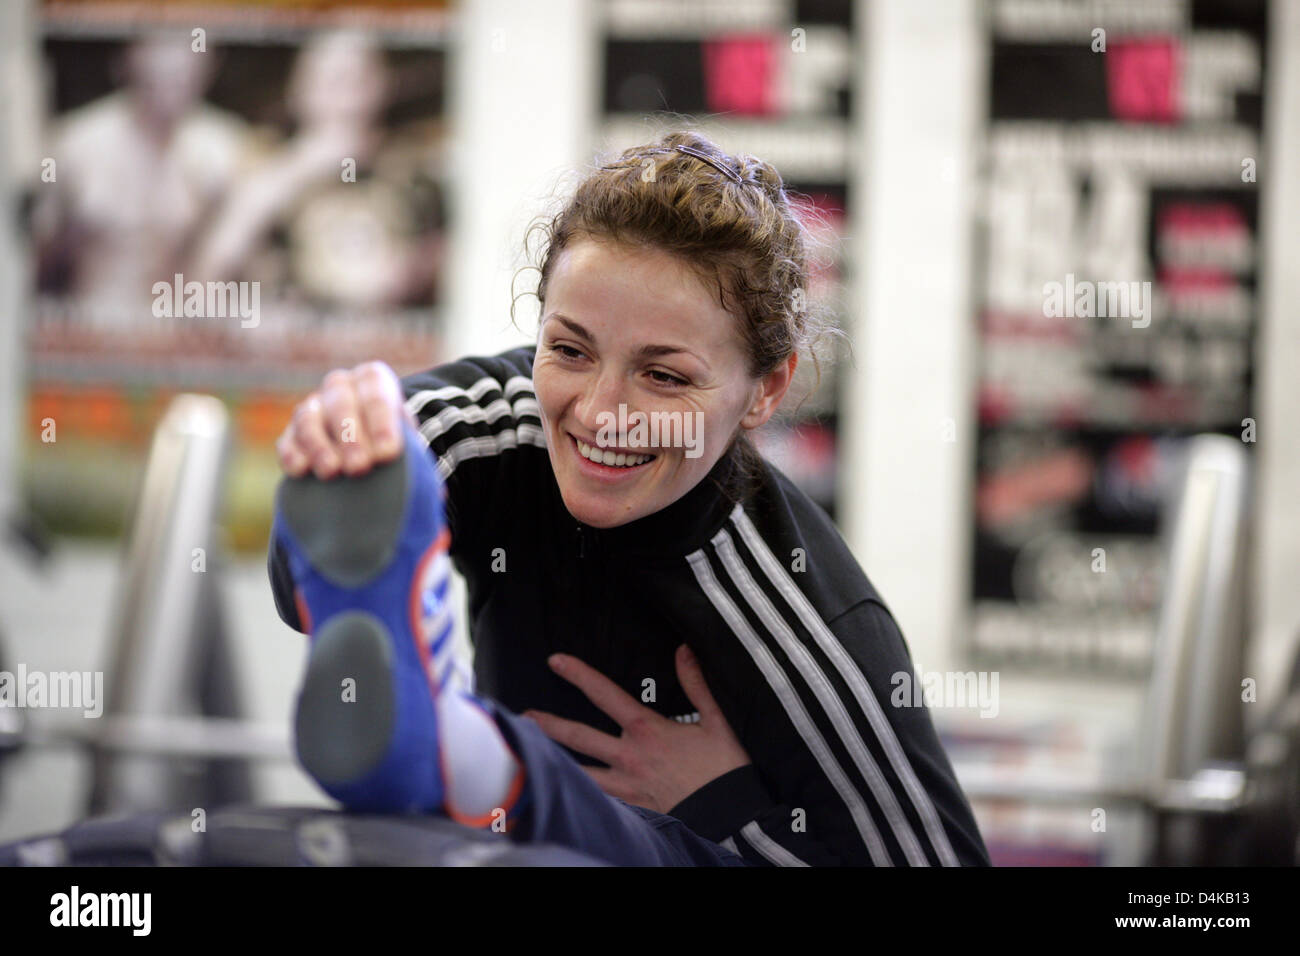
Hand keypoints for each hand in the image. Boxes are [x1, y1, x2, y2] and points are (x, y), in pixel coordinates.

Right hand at [276, 360, 416, 478]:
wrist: (367, 447)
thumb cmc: (392, 443)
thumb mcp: (408, 443)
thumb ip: (417, 460)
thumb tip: (436, 497)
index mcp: (373, 380)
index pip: (376, 393)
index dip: (382, 422)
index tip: (387, 454)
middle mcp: (339, 387)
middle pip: (340, 403)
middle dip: (350, 436)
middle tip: (359, 467)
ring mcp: (312, 407)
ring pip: (308, 419)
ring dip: (319, 446)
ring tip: (331, 472)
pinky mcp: (290, 434)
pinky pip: (287, 440)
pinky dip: (292, 454)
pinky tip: (300, 471)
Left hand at [524, 645, 750, 813]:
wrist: (731, 816)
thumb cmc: (724, 768)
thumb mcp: (717, 720)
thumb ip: (697, 683)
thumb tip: (684, 650)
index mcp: (647, 729)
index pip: (604, 694)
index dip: (578, 674)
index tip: (556, 661)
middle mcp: (629, 756)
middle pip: (578, 736)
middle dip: (549, 723)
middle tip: (525, 715)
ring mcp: (626, 786)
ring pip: (580, 772)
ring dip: (555, 761)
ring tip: (532, 756)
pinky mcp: (632, 809)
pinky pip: (599, 802)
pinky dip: (581, 795)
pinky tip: (567, 793)